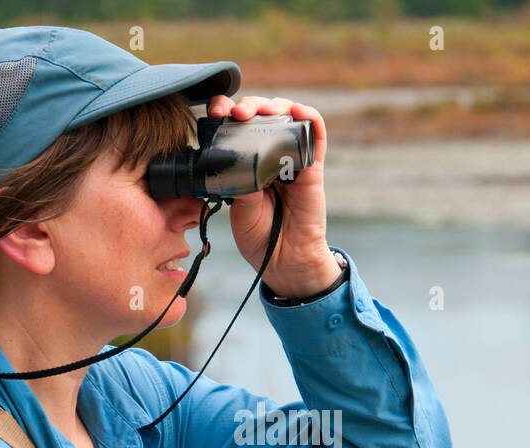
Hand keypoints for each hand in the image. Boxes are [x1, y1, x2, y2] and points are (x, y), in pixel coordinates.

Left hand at [205, 94, 341, 299]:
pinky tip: (296, 111)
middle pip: (261, 116)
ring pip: (287, 117)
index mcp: (246, 163)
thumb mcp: (240, 211)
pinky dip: (308, 117)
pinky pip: (316, 134)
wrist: (285, 261)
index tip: (213, 111)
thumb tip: (240, 162)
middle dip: (248, 106)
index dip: (225, 113)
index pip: (236, 129)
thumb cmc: (260, 237)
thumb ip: (241, 187)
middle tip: (236, 113)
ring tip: (261, 110)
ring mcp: (292, 159)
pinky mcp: (313, 167)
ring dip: (274, 105)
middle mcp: (268, 156)